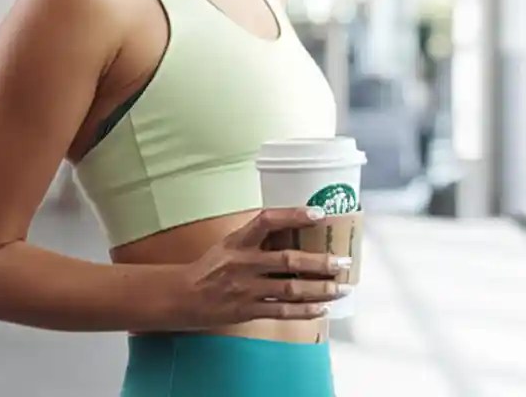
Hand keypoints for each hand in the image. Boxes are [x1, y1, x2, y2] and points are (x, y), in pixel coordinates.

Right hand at [169, 207, 351, 328]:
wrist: (180, 297)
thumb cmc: (210, 267)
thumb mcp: (229, 244)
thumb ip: (257, 239)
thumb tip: (295, 230)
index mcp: (238, 241)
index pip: (267, 221)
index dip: (293, 215)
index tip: (319, 214)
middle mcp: (243, 263)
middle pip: (287, 260)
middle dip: (320, 262)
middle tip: (344, 262)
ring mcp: (246, 288)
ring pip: (290, 289)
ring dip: (320, 289)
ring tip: (342, 288)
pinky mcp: (247, 310)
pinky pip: (281, 311)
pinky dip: (304, 310)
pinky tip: (323, 308)